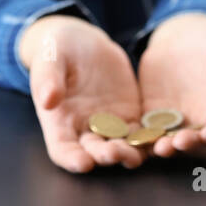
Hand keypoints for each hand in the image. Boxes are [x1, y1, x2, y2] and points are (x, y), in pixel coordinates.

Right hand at [19, 14, 145, 172]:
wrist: (82, 43)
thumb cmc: (56, 51)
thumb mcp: (49, 60)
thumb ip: (48, 79)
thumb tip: (46, 100)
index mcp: (59, 121)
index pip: (63, 149)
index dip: (72, 158)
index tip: (83, 163)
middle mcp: (83, 129)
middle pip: (94, 151)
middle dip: (104, 156)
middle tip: (115, 154)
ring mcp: (108, 124)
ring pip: (120, 146)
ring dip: (129, 152)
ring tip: (138, 154)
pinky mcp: (128, 115)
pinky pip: (140, 131)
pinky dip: (148, 138)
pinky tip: (159, 138)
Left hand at [137, 12, 205, 159]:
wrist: (181, 40)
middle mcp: (203, 122)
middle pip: (200, 146)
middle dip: (188, 147)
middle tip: (175, 143)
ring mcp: (178, 123)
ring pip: (173, 144)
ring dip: (165, 148)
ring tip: (155, 147)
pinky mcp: (154, 118)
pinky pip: (149, 133)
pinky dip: (142, 139)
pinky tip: (132, 140)